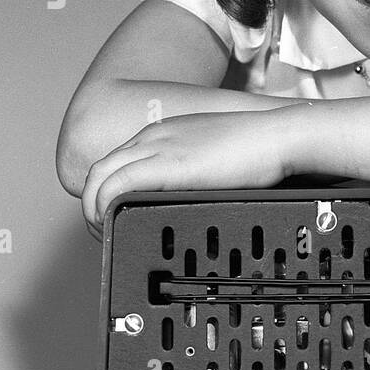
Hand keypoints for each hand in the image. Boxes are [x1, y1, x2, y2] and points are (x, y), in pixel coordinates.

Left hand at [80, 111, 291, 236]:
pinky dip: (106, 207)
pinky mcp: (166, 165)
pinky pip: (117, 185)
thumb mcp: (216, 154)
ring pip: (99, 178)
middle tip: (104, 232)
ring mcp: (157, 149)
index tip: (117, 216)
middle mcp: (153, 137)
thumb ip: (195, 170)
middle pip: (99, 170)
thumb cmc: (259, 147)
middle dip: (92, 204)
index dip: (107, 192)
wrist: (277, 136)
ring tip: (106, 235)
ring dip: (94, 210)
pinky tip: (115, 225)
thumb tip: (192, 195)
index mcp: (163, 134)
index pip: (117, 162)